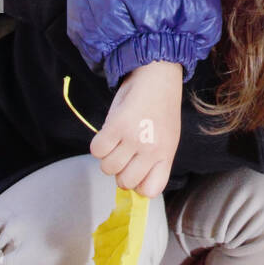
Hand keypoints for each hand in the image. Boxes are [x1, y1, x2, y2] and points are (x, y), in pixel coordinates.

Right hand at [91, 60, 182, 197]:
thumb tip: (131, 184)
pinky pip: (97, 150)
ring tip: (117, 140)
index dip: (138, 185)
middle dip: (119, 171)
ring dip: (107, 156)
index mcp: (166, 153)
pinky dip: (98, 144)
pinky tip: (108, 132)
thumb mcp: (166, 137)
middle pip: (124, 182)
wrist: (158, 75)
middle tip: (123, 152)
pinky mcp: (118, 125)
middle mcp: (152, 149)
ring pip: (108, 168)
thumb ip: (153, 160)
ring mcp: (135, 138)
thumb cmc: (159, 107)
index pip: (151, 190)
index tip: (134, 172)